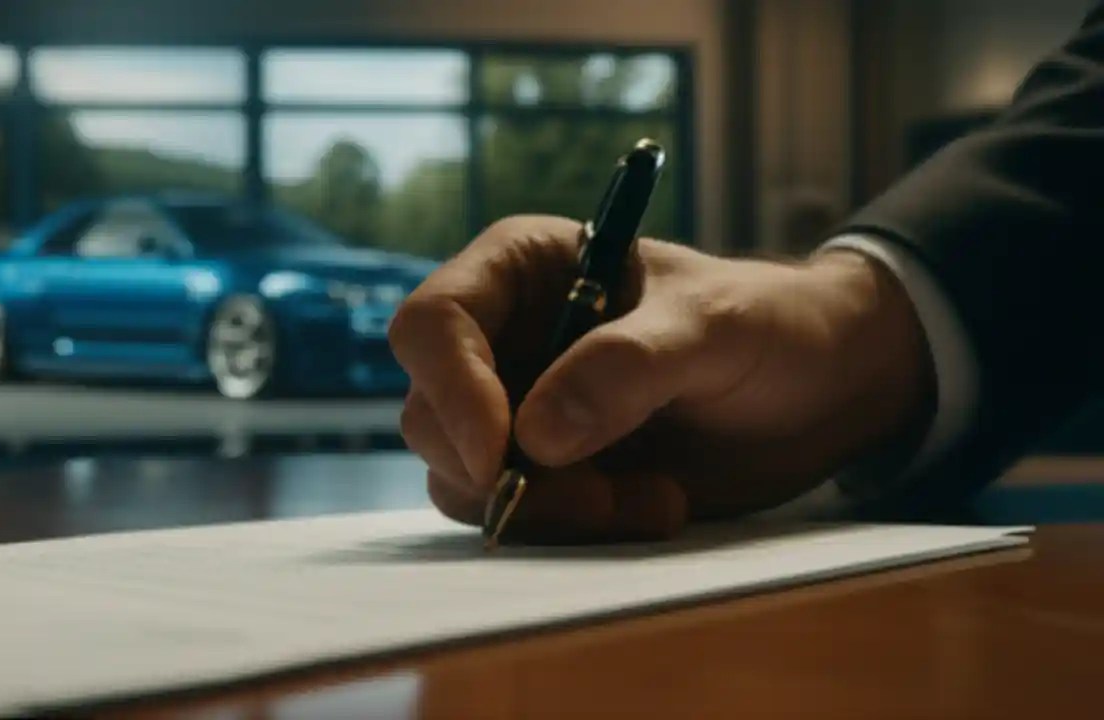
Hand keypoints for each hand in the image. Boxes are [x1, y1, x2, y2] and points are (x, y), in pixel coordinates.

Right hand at [389, 215, 933, 542]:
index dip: (451, 391)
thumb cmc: (769, 325)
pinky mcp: (546, 472)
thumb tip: (533, 437)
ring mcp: (518, 411)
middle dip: (505, 471)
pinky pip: (517, 517)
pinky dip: (576, 529)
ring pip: (464, 480)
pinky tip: (654, 506)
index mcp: (522, 271)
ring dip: (550, 509)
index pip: (433, 324)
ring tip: (651, 500)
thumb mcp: (715, 327)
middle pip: (431, 415)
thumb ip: (628, 366)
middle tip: (598, 496)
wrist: (817, 390)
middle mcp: (502, 340)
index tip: (502, 455)